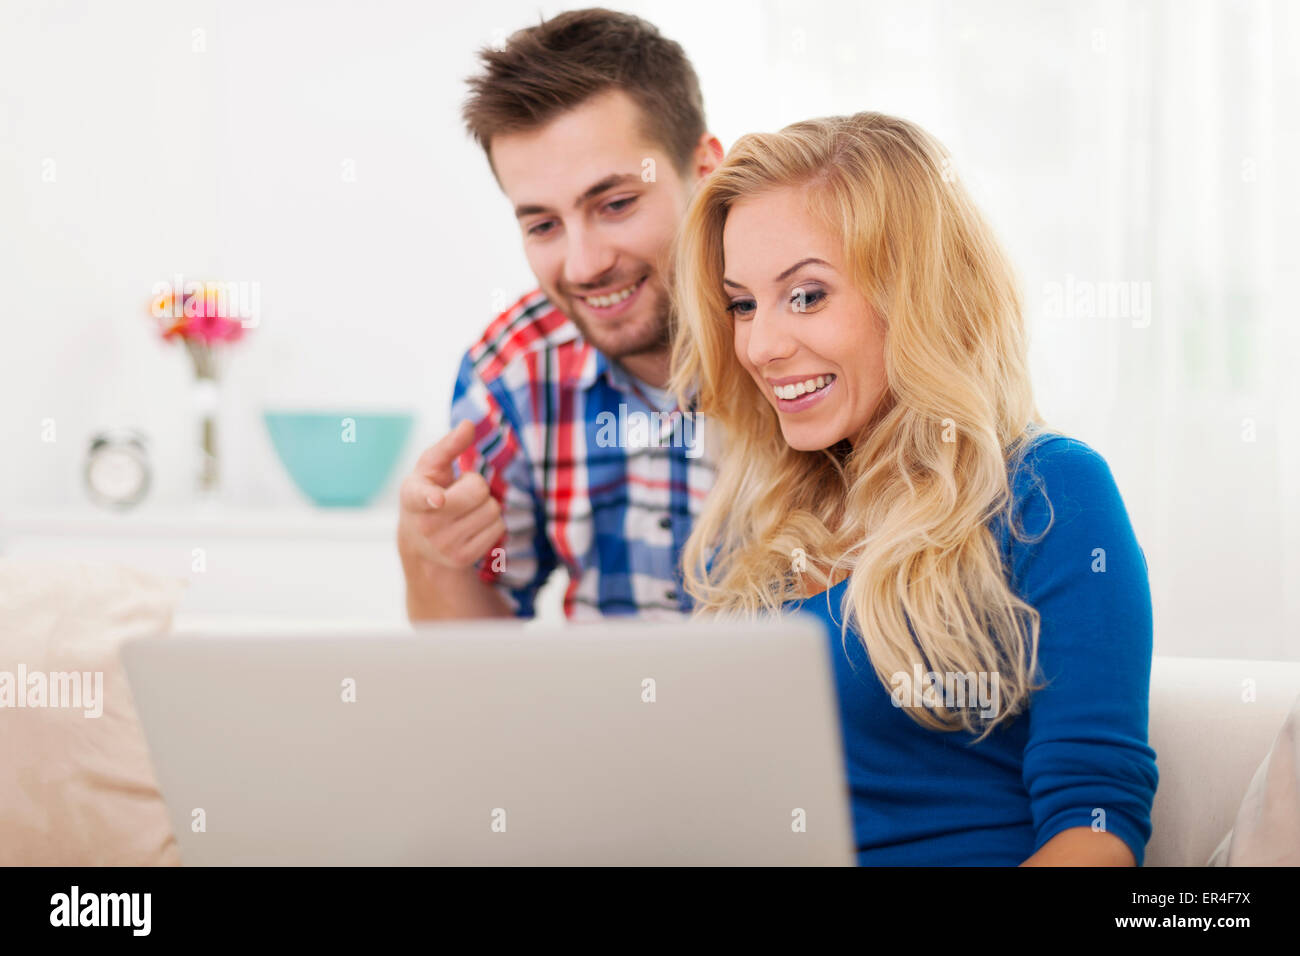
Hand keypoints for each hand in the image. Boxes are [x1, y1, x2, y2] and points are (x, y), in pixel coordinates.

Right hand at [398, 419, 505, 571]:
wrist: (421, 543)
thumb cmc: (428, 492)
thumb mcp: (430, 468)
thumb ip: (449, 445)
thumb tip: (468, 425)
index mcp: (412, 495)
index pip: (420, 495)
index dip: (431, 496)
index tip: (437, 499)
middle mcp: (425, 523)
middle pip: (479, 490)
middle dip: (476, 485)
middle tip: (459, 492)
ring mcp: (443, 545)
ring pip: (492, 509)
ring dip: (485, 504)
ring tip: (464, 510)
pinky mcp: (462, 558)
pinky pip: (499, 528)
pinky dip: (491, 522)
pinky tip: (472, 525)